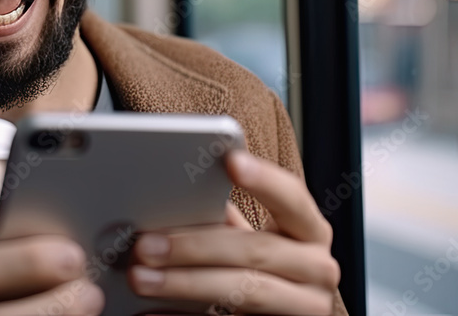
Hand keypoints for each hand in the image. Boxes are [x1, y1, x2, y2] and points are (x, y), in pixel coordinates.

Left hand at [127, 150, 339, 314]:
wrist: (278, 314)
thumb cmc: (258, 268)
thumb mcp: (249, 238)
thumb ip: (223, 218)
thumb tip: (171, 197)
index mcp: (310, 230)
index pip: (291, 198)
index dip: (264, 180)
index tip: (231, 160)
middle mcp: (318, 268)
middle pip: (255, 250)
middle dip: (195, 246)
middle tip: (146, 244)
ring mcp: (307, 307)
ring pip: (245, 291)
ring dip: (186, 283)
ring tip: (142, 276)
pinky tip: (154, 312)